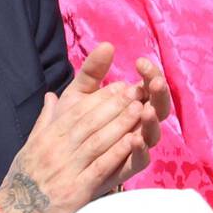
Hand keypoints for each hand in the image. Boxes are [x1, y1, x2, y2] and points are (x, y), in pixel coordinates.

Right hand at [0, 81, 145, 212]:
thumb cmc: (20, 182)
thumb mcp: (29, 147)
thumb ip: (44, 121)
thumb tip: (51, 96)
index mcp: (47, 138)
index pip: (77, 112)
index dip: (100, 97)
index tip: (119, 86)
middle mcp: (57, 150)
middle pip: (90, 122)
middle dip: (115, 105)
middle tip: (136, 91)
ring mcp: (67, 169)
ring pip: (97, 141)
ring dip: (120, 124)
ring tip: (140, 109)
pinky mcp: (76, 190)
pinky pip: (100, 167)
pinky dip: (117, 153)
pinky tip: (132, 142)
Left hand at [57, 43, 171, 187]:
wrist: (53, 165)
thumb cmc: (70, 126)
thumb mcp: (78, 95)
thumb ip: (92, 71)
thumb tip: (107, 45)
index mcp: (131, 105)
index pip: (148, 85)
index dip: (149, 73)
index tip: (140, 62)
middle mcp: (138, 125)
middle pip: (158, 107)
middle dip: (159, 93)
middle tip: (155, 81)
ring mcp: (135, 147)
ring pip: (153, 134)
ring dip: (153, 121)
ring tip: (146, 110)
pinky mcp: (126, 168)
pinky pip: (140, 160)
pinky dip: (140, 150)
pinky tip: (135, 139)